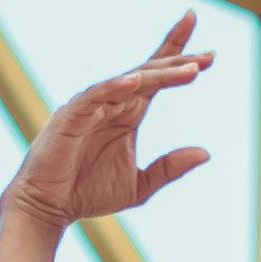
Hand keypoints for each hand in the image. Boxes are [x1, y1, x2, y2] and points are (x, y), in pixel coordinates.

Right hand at [7, 13, 212, 231]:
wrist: (48, 207)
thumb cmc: (87, 192)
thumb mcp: (140, 185)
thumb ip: (169, 168)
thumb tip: (206, 153)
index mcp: (128, 113)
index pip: (156, 78)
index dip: (180, 59)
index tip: (212, 54)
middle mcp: (112, 103)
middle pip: (149, 73)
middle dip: (179, 61)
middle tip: (209, 57)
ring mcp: (92, 106)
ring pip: (129, 82)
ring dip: (159, 75)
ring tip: (189, 70)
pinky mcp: (71, 116)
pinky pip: (95, 96)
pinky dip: (114, 88)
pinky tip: (135, 81)